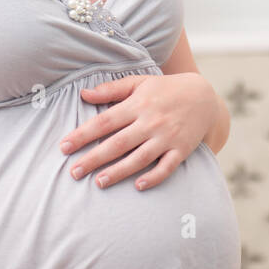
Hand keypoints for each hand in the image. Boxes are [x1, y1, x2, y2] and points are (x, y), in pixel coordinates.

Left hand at [60, 73, 216, 190]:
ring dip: (118, 172)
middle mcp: (151, 122)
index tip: (64, 147)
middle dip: (94, 158)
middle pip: (118, 143)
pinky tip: (138, 186)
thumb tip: (83, 95)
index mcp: (138, 104)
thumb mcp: (139, 82)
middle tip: (73, 172)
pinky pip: (167, 167)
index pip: (105, 121)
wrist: (204, 97)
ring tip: (98, 182)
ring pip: (139, 158)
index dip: (83, 134)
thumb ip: (111, 89)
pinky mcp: (182, 150)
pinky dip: (153, 177)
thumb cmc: (165, 89)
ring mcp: (167, 137)